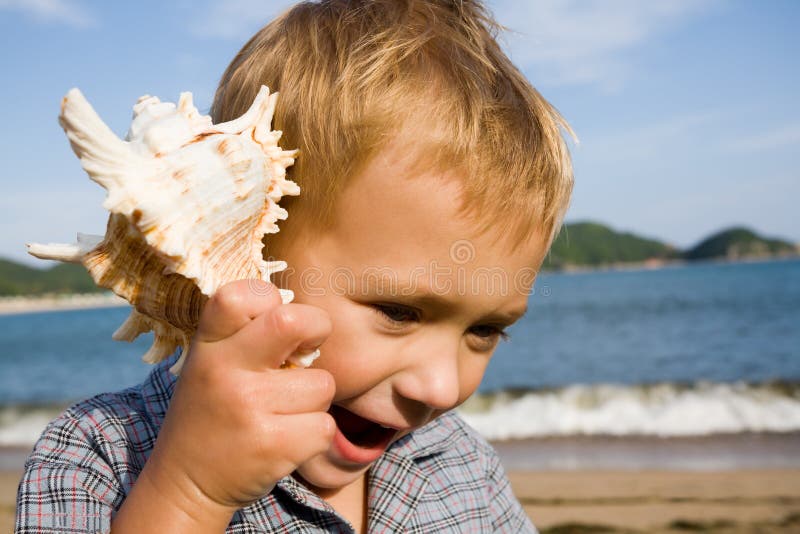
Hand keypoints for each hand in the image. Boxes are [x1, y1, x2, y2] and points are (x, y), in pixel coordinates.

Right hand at [138, 279, 334, 516]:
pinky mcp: (273, 446)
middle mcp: (226, 371)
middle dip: (317, 329)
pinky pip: (325, 426)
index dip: (268, 299)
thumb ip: (249, 336)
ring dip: (314, 400)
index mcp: (209, 346)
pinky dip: (314, 436)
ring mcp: (250, 408)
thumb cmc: (213, 412)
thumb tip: (308, 320)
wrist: (185, 485)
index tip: (273, 317)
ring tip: (283, 412)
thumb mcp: (212, 364)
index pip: (240, 295)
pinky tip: (286, 440)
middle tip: (307, 349)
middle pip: (294, 322)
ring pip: (322, 384)